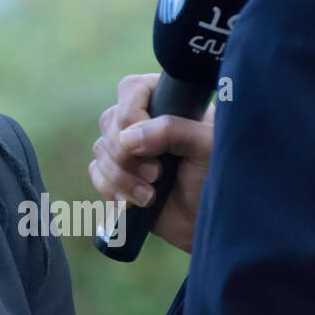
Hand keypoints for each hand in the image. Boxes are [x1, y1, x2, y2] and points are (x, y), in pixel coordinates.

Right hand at [88, 73, 213, 252]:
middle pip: (110, 121)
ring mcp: (129, 148)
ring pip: (101, 149)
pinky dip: (111, 188)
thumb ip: (171, 131)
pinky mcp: (118, 174)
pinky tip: (134, 202)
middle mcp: (145, 121)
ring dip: (121, 177)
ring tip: (149, 196)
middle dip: (127, 154)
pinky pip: (96, 171)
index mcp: (170, 103)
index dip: (131, 115)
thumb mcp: (206, 147)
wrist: (210, 225)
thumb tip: (127, 138)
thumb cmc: (218, 181)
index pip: (132, 90)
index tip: (150, 144)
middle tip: (155, 174)